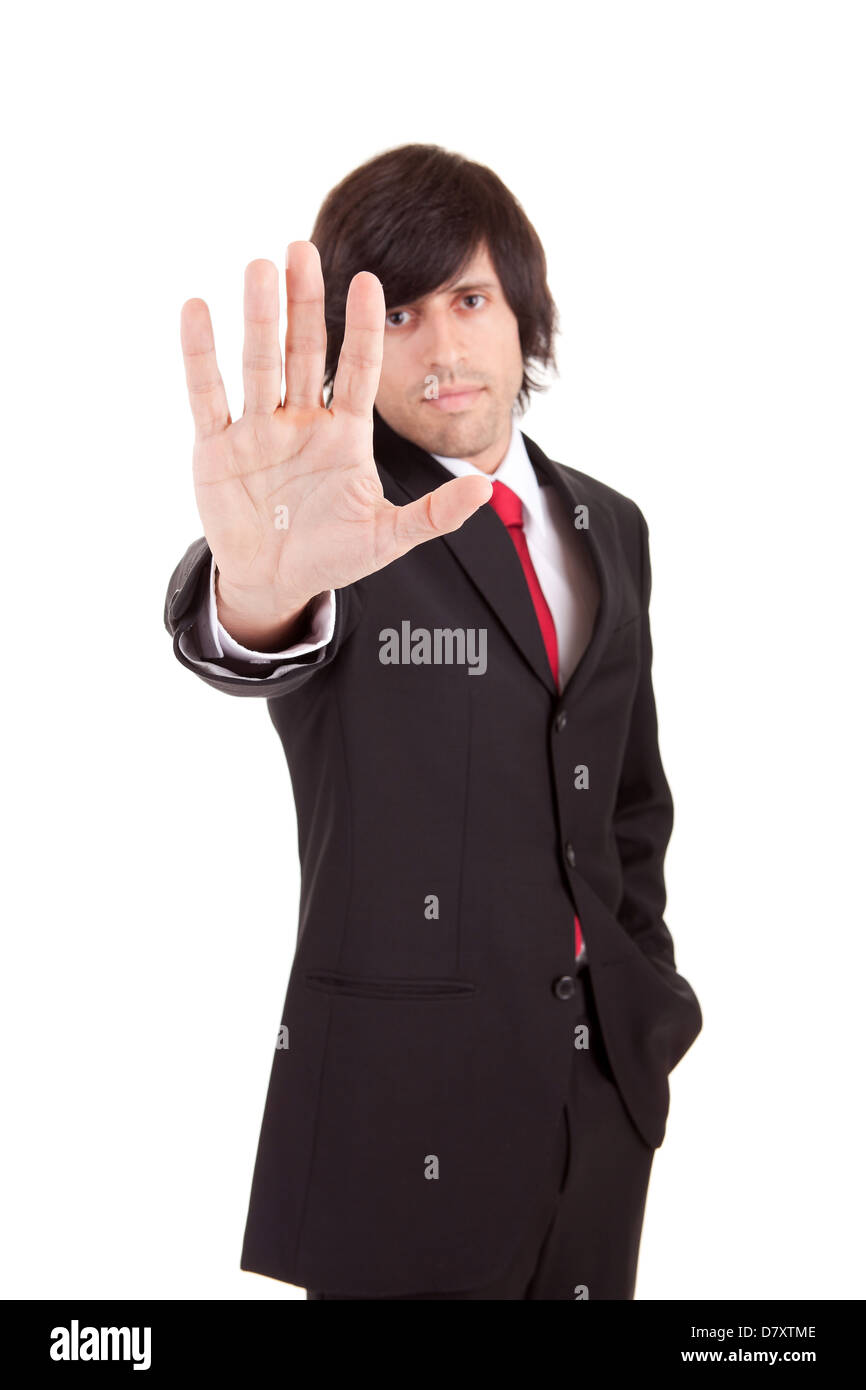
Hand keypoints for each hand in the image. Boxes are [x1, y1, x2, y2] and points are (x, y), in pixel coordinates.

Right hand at [180, 242, 491, 645]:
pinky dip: (200, 356)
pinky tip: (196, 310)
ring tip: (259, 268)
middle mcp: (301, 420)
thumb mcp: (388, 538)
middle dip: (303, 303)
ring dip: (259, 318)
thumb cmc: (332, 555)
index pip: (357, 369)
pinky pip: (208, 395)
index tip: (371, 282)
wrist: (276, 584)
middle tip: (302, 248)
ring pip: (259, 364)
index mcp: (344, 434)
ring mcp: (257, 430)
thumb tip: (489, 488)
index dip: (362, 328)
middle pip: (303, 351)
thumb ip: (435, 514)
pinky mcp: (216, 447)